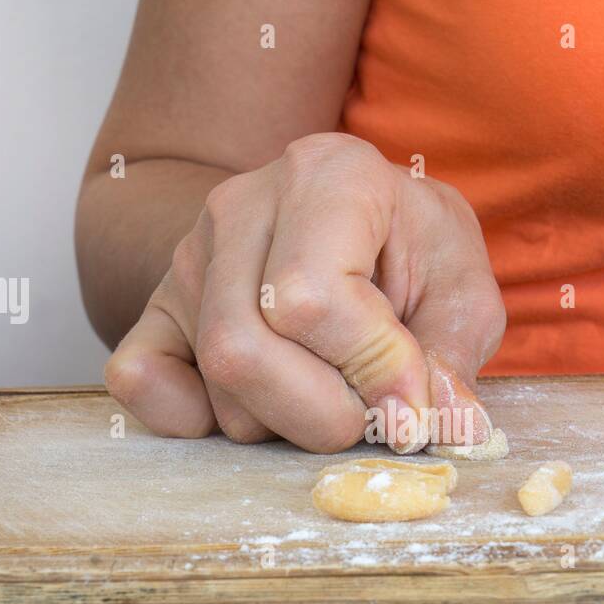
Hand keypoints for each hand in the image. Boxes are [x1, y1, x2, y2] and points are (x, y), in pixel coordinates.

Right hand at [105, 133, 504, 452]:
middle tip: (368, 414)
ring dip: (284, 422)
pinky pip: (139, 381)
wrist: (360, 231)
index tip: (412, 404)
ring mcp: (188, 256)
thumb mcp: (463, 294)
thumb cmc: (415, 258)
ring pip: (213, 380)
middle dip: (321, 415)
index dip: (368, 371)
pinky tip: (257, 404)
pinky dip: (195, 420)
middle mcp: (242, 205)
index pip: (310, 298)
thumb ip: (452, 359)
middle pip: (242, 349)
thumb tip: (435, 426)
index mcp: (329, 177)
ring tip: (328, 391)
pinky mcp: (157, 308)